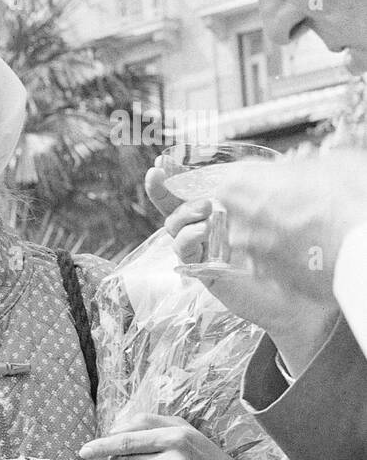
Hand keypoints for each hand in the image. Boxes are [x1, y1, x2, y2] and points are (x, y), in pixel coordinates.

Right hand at [145, 161, 340, 372]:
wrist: (299, 295)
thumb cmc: (289, 252)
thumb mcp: (264, 211)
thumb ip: (241, 193)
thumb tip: (222, 171)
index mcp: (220, 213)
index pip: (189, 192)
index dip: (171, 178)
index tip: (159, 164)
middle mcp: (208, 230)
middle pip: (173, 209)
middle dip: (166, 193)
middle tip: (179, 183)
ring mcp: (203, 251)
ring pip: (174, 229)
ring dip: (183, 215)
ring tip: (204, 210)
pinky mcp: (202, 270)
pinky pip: (183, 251)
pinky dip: (188, 237)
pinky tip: (203, 231)